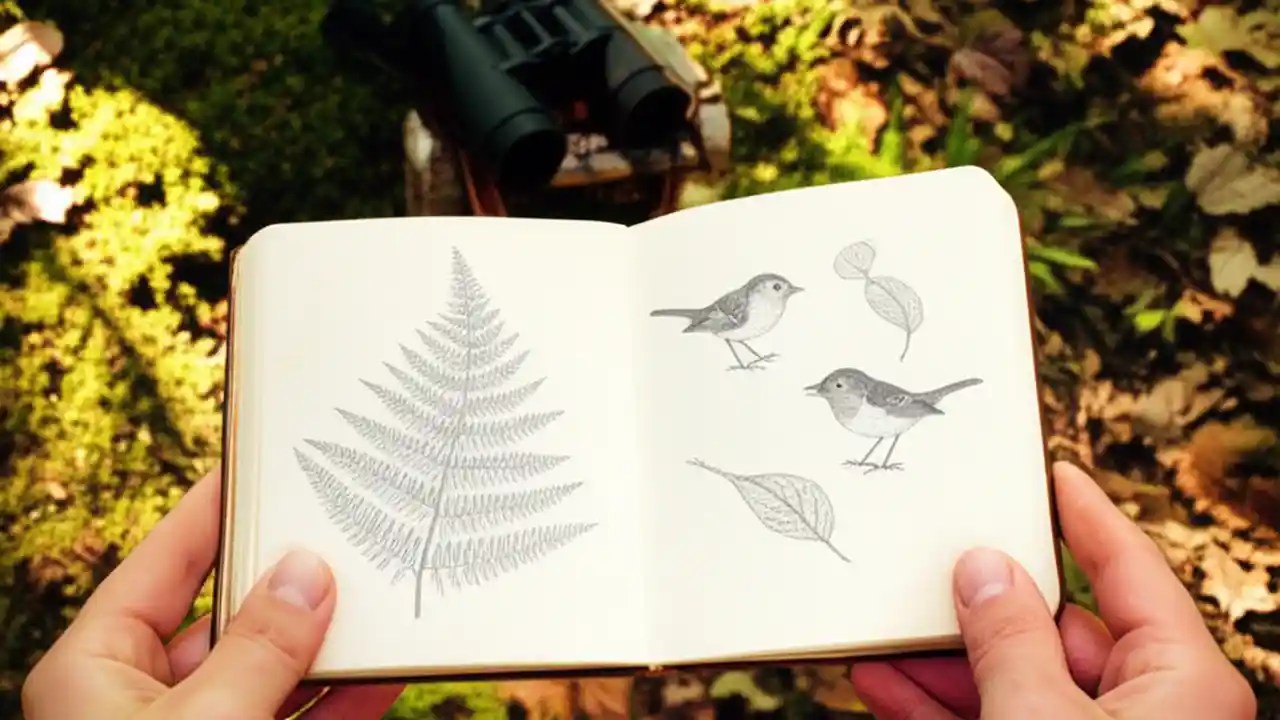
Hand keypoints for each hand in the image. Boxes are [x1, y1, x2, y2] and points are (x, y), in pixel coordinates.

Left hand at [21, 467, 404, 718]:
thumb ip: (260, 650)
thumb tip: (308, 572)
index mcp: (95, 674)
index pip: (163, 566)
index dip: (213, 511)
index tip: (265, 463)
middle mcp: (144, 703)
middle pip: (227, 615)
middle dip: (291, 577)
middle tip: (347, 524)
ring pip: (273, 672)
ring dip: (329, 638)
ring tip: (383, 589)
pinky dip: (342, 697)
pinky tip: (386, 666)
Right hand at [849, 461, 1256, 719]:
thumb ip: (1008, 638)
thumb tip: (982, 568)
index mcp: (1182, 687)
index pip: (1129, 573)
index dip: (1087, 517)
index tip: (1051, 472)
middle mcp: (1145, 716)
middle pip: (1057, 630)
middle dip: (981, 602)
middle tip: (929, 562)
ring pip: (1013, 684)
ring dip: (942, 662)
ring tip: (879, 630)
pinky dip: (936, 710)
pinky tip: (881, 685)